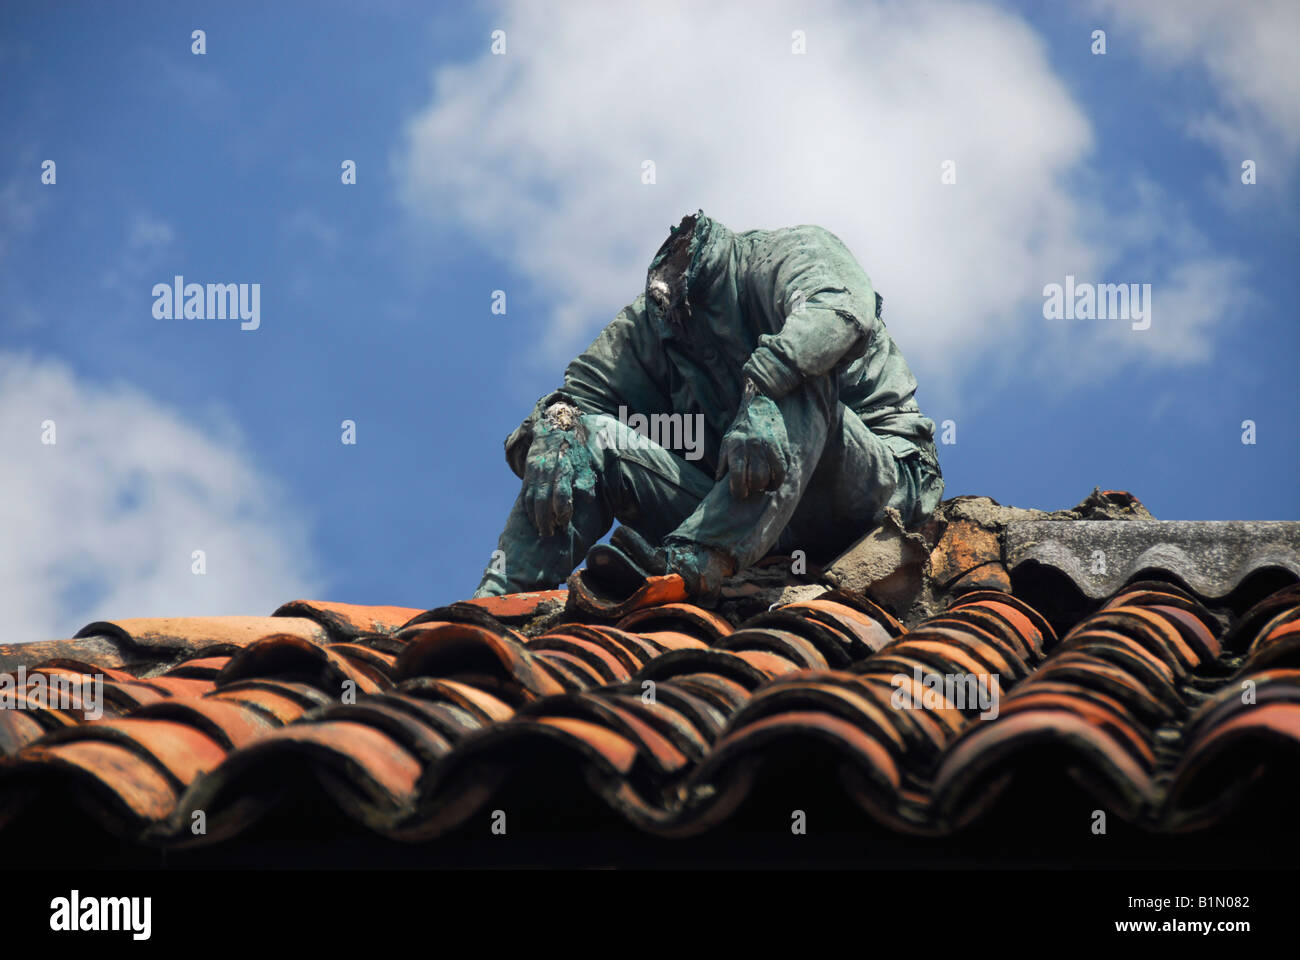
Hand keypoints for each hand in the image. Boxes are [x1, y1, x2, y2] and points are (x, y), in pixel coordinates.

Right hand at [523, 404, 592, 535]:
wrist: (555, 426)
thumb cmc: (575, 450)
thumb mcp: (583, 462)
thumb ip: (584, 481)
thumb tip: (587, 501)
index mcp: (563, 466)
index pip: (561, 491)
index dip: (562, 509)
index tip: (564, 523)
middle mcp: (546, 468)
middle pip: (542, 499)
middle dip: (545, 520)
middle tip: (550, 534)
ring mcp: (534, 470)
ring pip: (531, 498)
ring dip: (535, 518)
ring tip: (543, 532)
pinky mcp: (527, 473)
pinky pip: (525, 495)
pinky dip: (528, 509)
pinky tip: (534, 520)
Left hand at [715, 380, 789, 498]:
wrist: (759, 408)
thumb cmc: (740, 431)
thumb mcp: (726, 443)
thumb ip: (723, 464)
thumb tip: (719, 484)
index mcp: (737, 445)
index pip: (738, 474)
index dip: (738, 490)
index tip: (740, 495)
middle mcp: (754, 445)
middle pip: (758, 477)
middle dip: (755, 488)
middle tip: (752, 489)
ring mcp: (771, 444)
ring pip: (775, 474)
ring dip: (770, 485)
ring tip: (764, 486)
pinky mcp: (784, 445)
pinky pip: (785, 467)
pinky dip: (780, 477)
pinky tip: (774, 478)